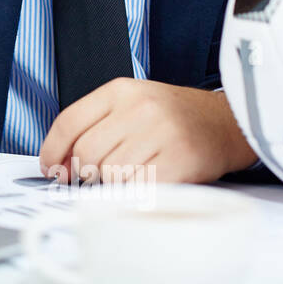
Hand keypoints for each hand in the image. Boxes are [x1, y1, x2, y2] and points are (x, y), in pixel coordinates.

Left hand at [37, 78, 256, 184]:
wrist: (230, 121)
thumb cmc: (175, 119)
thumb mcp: (132, 105)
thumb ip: (95, 126)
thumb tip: (59, 166)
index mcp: (120, 90)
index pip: (69, 122)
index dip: (52, 151)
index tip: (52, 169)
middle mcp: (139, 107)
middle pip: (86, 153)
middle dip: (86, 173)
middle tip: (100, 178)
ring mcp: (161, 132)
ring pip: (109, 174)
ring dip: (114, 184)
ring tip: (133, 175)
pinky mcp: (181, 159)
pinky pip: (138, 188)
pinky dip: (137, 193)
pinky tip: (149, 182)